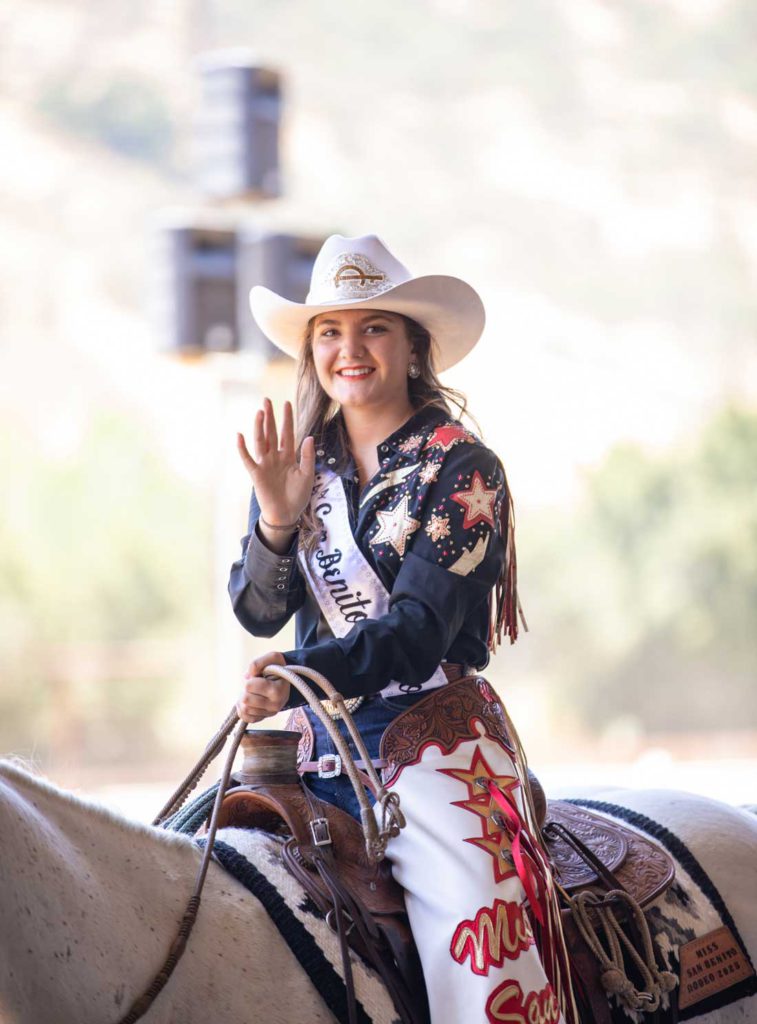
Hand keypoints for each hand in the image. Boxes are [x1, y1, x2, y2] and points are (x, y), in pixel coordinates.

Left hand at [236, 652, 289, 723]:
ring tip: (251, 692)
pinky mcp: (264, 718)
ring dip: (243, 699)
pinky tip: (248, 701)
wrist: (285, 680)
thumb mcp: (272, 658)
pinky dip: (243, 709)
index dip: (250, 679)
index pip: (249, 686)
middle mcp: (275, 705)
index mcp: (277, 690)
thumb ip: (258, 662)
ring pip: (244, 709)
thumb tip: (247, 676)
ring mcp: (269, 713)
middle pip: (245, 699)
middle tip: (253, 685)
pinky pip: (246, 718)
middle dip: (246, 690)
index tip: (258, 676)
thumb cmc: (278, 668)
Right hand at [237, 398, 314, 527]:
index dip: (287, 419)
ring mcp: (265, 464)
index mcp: (288, 456)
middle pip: (271, 433)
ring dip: (259, 427)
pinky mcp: (256, 474)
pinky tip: (239, 435)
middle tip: (267, 400)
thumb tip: (309, 437)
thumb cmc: (298, 496)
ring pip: (261, 442)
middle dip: (270, 417)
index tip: (287, 403)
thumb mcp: (308, 475)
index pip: (287, 433)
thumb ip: (307, 456)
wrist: (286, 514)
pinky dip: (242, 448)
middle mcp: (275, 457)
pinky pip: (248, 459)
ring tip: (259, 412)